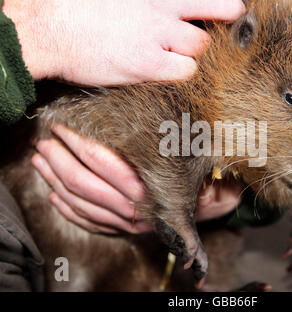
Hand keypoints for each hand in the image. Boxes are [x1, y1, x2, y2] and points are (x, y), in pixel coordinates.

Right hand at [3, 0, 244, 84]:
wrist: (50, 26)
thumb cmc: (79, 6)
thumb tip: (168, 7)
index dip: (224, 2)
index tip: (232, 8)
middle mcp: (163, 6)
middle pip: (218, 10)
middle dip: (220, 23)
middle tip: (224, 34)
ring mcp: (158, 35)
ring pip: (200, 46)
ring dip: (193, 53)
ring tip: (175, 56)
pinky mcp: (149, 63)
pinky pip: (185, 71)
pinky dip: (181, 73)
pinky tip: (164, 71)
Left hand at [32, 124, 241, 233]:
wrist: (208, 204)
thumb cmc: (198, 174)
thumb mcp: (189, 151)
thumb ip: (168, 133)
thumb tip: (149, 101)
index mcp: (150, 188)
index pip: (105, 164)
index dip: (80, 143)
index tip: (63, 125)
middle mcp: (136, 211)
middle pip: (84, 184)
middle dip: (60, 159)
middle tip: (44, 139)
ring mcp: (126, 224)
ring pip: (79, 203)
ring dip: (55, 180)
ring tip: (41, 159)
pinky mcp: (121, 231)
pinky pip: (86, 222)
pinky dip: (66, 208)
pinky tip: (54, 193)